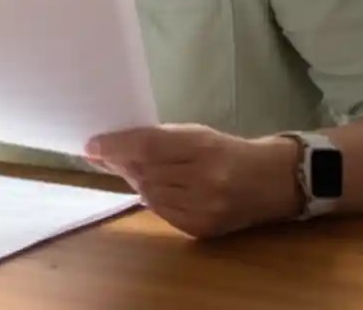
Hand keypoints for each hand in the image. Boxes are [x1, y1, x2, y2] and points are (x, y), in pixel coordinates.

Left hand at [85, 124, 301, 238]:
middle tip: (107, 154)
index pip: (149, 146)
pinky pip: (161, 213)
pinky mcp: (201, 229)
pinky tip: (156, 188)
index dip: (116, 146)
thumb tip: (111, 147)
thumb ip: (158, 138)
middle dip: (122, 163)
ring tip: (135, 170)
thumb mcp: (196, 133)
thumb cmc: (227, 150)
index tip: (91, 145)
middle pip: (145, 172)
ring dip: (136, 181)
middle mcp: (204, 181)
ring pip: (149, 195)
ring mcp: (203, 209)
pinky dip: (153, 199)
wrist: (271, 182)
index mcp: (203, 147)